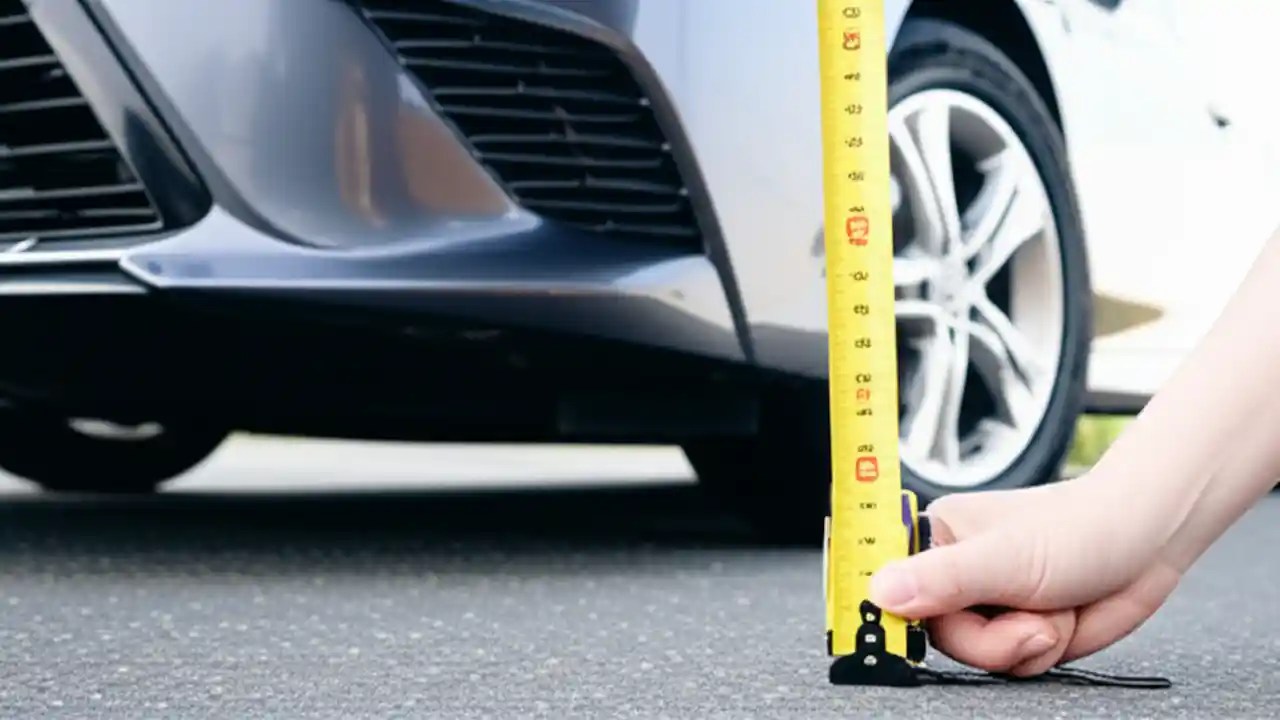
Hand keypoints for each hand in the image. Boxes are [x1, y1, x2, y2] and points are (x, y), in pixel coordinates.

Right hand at [868, 477, 1183, 675]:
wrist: (1148, 541)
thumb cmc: (1080, 526)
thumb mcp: (1006, 558)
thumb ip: (942, 578)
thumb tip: (881, 591)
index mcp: (935, 538)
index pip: (886, 584)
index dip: (887, 612)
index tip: (889, 636)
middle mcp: (953, 572)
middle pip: (935, 636)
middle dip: (988, 640)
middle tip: (1024, 619)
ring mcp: (986, 603)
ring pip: (976, 657)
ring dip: (1022, 645)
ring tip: (1050, 609)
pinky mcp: (1015, 628)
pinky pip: (1009, 665)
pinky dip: (1041, 652)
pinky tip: (1058, 620)